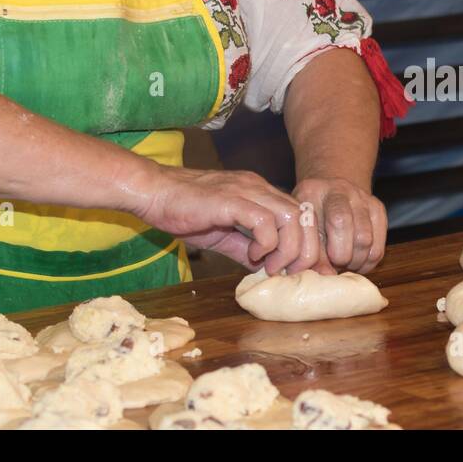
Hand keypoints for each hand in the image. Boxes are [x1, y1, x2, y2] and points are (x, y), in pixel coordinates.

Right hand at [133, 165, 319, 272]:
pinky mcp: (232, 200)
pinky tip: (252, 254)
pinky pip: (265, 220)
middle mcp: (260, 188)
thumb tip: (268, 270)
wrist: (152, 192)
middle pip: (305, 216)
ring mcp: (247, 191)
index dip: (309, 244)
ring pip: (291, 217)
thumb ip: (248, 249)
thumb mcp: (225, 235)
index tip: (303, 270)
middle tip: (291, 272)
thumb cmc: (184, 212)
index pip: (302, 216)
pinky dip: (267, 243)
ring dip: (289, 248)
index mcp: (261, 194)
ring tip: (271, 266)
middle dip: (307, 250)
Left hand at [289, 177, 386, 273]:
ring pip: (369, 242)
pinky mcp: (378, 209)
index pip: (340, 220)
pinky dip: (367, 261)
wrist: (325, 191)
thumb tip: (327, 276)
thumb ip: (312, 252)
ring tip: (344, 262)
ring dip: (357, 261)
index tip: (327, 261)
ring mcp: (363, 198)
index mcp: (318, 191)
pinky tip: (355, 260)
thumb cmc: (308, 215)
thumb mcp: (302, 229)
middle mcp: (343, 190)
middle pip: (360, 235)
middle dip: (347, 258)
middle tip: (335, 263)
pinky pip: (379, 246)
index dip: (336, 249)